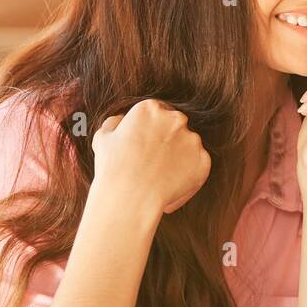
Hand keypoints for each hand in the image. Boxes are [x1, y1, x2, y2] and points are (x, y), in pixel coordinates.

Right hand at [91, 99, 210, 217]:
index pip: (157, 112)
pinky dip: (188, 176)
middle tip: (154, 162)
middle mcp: (175, 119)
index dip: (152, 129)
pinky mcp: (203, 161)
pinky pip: (198, 166)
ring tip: (160, 178)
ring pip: (188, 146)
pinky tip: (170, 188)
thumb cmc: (113, 168)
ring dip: (178, 158)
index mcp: (150, 109)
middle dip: (167, 141)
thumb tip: (121, 119)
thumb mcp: (103, 138)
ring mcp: (192, 140)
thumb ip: (114, 123)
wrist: (130, 197)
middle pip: (175, 126)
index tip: (147, 144)